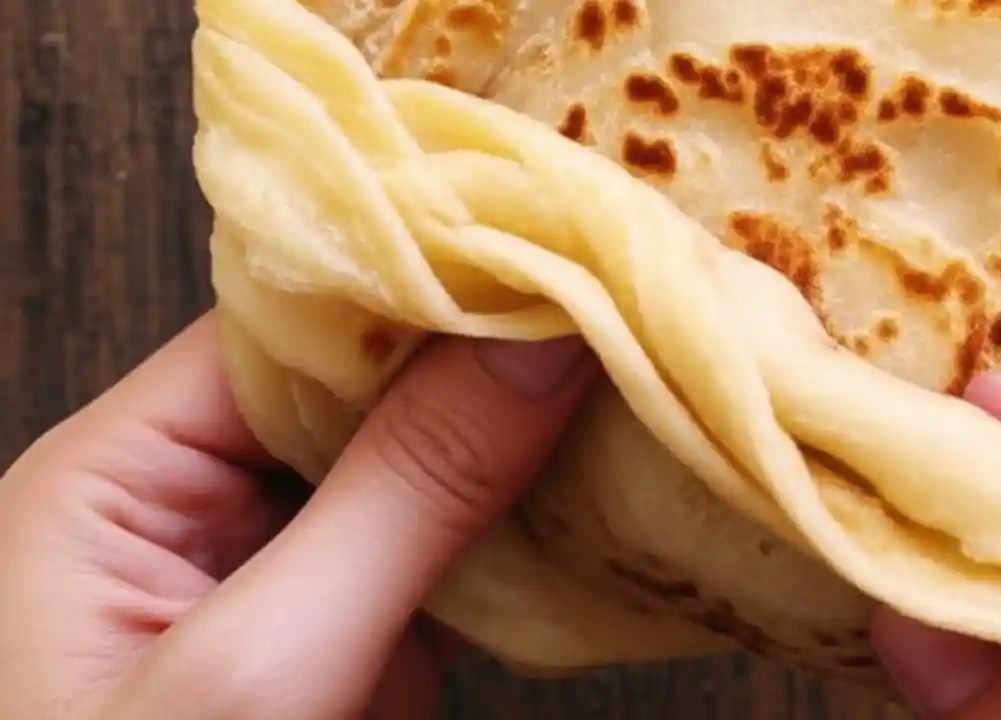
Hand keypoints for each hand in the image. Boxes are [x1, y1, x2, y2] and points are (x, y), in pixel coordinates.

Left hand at [0, 313, 596, 718]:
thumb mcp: (262, 671)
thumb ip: (401, 495)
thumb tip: (535, 344)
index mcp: (115, 474)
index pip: (282, 321)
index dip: (414, 277)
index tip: (546, 244)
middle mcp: (194, 501)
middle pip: (359, 383)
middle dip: (483, 353)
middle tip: (616, 298)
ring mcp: (282, 571)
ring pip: (416, 461)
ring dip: (517, 437)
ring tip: (630, 373)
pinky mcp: (349, 631)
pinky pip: (445, 543)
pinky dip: (523, 523)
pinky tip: (600, 485)